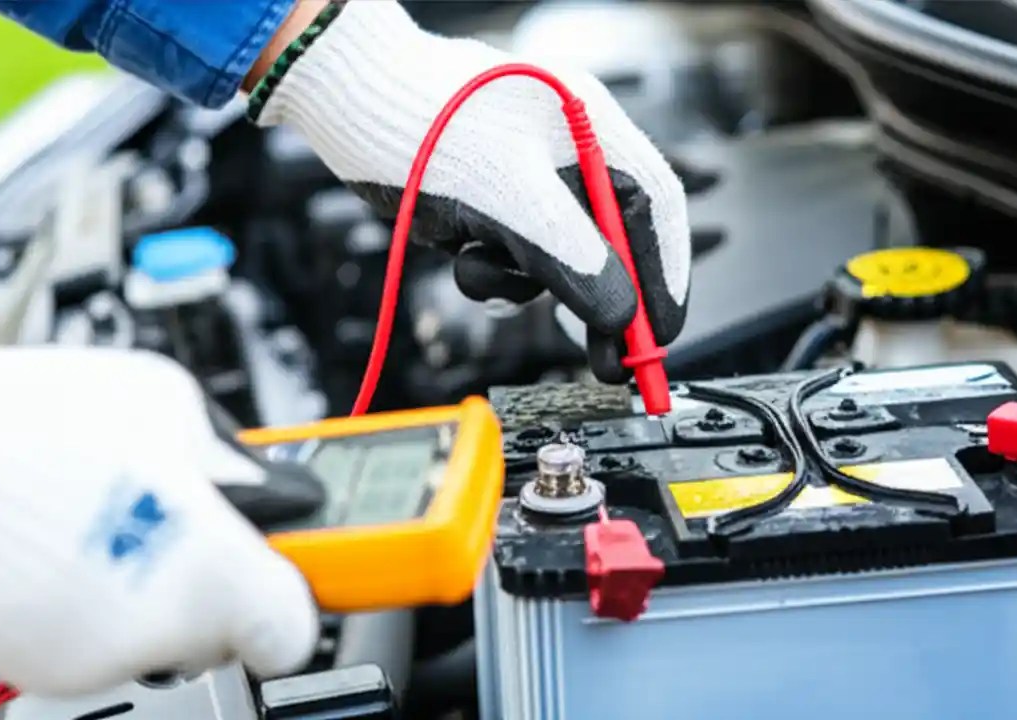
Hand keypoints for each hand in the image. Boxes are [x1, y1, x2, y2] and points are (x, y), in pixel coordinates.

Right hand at [0, 332, 317, 695]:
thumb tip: (269, 485)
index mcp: (213, 575)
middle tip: (183, 518)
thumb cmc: (31, 420)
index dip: (289, 590)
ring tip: (109, 517)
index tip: (282, 566)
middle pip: (225, 630)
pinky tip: (67, 544)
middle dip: (216, 577)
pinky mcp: (34, 666)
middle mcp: (158, 634)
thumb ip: (236, 460)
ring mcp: (90, 659)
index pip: (292, 632)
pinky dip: (94, 602)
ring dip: (153, 588)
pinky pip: (96, 639)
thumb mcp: (173, 405)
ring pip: (159, 635)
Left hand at [248, 0, 689, 382]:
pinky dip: (494, 269)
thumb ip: (572, 258)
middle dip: (606, 302)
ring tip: (485, 269)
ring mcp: (531, 177)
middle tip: (609, 362)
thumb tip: (620, 314)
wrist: (349, 99)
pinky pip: (517, 255)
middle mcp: (570, 151)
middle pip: (614, 240)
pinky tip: (464, 252)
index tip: (661, 330)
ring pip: (561, 257)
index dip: (668, 271)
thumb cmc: (424, 123)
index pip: (657, 205)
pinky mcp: (495, 202)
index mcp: (592, 128)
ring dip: (528, 281)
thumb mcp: (508, 198)